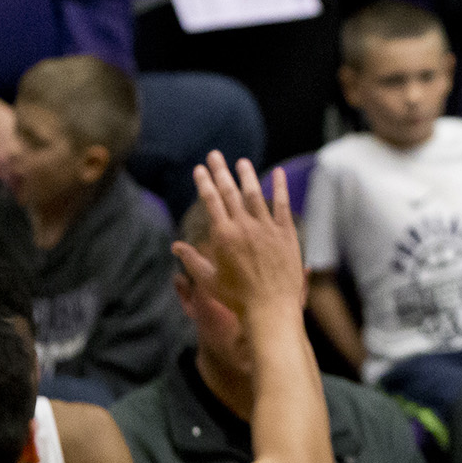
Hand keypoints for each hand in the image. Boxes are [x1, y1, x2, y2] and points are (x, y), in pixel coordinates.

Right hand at [171, 152, 304, 322]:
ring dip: (247, 176)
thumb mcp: (208, 280)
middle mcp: (244, 227)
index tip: (199, 168)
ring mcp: (266, 228)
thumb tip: (175, 246)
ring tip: (241, 161)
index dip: (204, 182)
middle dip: (220, 171)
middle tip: (215, 154)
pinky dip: (280, 188)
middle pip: (230, 192)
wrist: (271, 308)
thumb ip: (191, 260)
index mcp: (223, 235)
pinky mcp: (286, 234)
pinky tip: (278, 173)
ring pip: (255, 194)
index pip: (211, 201)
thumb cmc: (237, 298)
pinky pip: (283, 205)